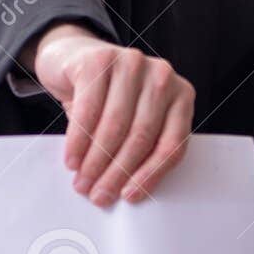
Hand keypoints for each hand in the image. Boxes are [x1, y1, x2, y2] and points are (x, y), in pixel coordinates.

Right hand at [23, 23, 195, 206]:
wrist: (75, 57)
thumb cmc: (108, 97)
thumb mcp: (133, 120)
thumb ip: (140, 147)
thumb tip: (125, 191)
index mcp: (181, 95)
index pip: (172, 144)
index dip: (150, 175)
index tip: (130, 196)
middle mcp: (162, 76)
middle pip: (142, 136)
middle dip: (117, 173)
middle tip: (99, 195)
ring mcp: (132, 63)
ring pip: (116, 126)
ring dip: (95, 161)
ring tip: (82, 182)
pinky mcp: (100, 60)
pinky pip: (89, 110)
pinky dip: (78, 141)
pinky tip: (72, 159)